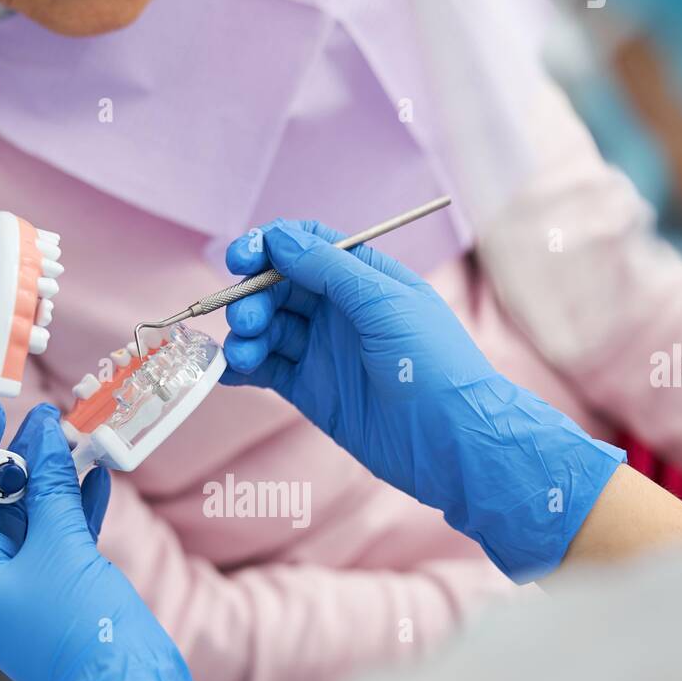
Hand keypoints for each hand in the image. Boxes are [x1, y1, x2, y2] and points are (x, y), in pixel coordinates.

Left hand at [0, 403, 231, 680]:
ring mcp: (35, 591)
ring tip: (76, 438)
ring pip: (38, 522)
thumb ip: (51, 487)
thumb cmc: (82, 631)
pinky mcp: (70, 595)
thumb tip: (44, 433)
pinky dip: (80, 509)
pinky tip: (99, 477)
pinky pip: (67, 542)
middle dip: (20, 462)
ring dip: (56, 481)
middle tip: (44, 420)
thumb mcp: (61, 548)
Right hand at [222, 220, 624, 580]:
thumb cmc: (433, 363)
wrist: (452, 441)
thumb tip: (279, 239)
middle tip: (246, 320)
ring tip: (244, 353)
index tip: (241, 259)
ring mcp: (324, 353)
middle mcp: (339, 312)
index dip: (268, 246)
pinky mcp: (312, 393)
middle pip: (277, 287)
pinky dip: (242, 368)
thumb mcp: (384, 303)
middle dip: (252, 297)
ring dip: (245, 335)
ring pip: (267, 330)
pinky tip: (228, 371)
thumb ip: (329, 269)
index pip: (305, 246)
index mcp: (362, 278)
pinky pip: (267, 370)